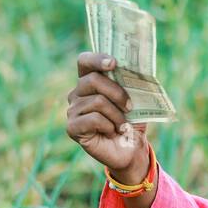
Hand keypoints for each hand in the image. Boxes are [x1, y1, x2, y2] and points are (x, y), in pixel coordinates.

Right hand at [65, 52, 149, 180]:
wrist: (131, 149)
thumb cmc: (131, 121)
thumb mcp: (135, 98)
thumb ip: (129, 82)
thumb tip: (135, 69)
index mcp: (90, 81)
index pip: (84, 61)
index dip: (97, 59)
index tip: (113, 63)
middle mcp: (77, 93)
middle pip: (92, 80)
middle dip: (117, 92)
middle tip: (129, 106)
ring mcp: (72, 110)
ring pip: (97, 101)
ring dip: (117, 115)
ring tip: (122, 125)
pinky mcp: (72, 127)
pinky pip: (94, 118)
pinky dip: (109, 126)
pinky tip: (112, 132)